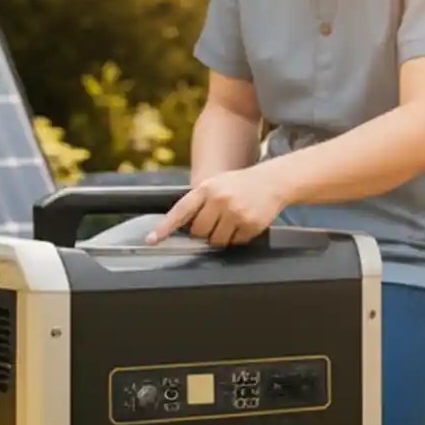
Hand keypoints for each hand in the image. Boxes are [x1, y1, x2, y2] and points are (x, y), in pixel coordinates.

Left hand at [144, 167, 286, 246]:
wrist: (272, 181)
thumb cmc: (239, 185)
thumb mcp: (216, 185)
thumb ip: (199, 203)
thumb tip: (181, 227)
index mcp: (207, 188)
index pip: (180, 210)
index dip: (165, 227)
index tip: (152, 240)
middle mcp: (220, 199)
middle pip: (198, 232)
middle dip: (203, 232)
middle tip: (214, 221)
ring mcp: (236, 212)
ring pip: (216, 241)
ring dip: (220, 237)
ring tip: (230, 221)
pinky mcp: (250, 224)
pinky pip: (235, 243)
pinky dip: (237, 238)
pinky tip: (243, 223)